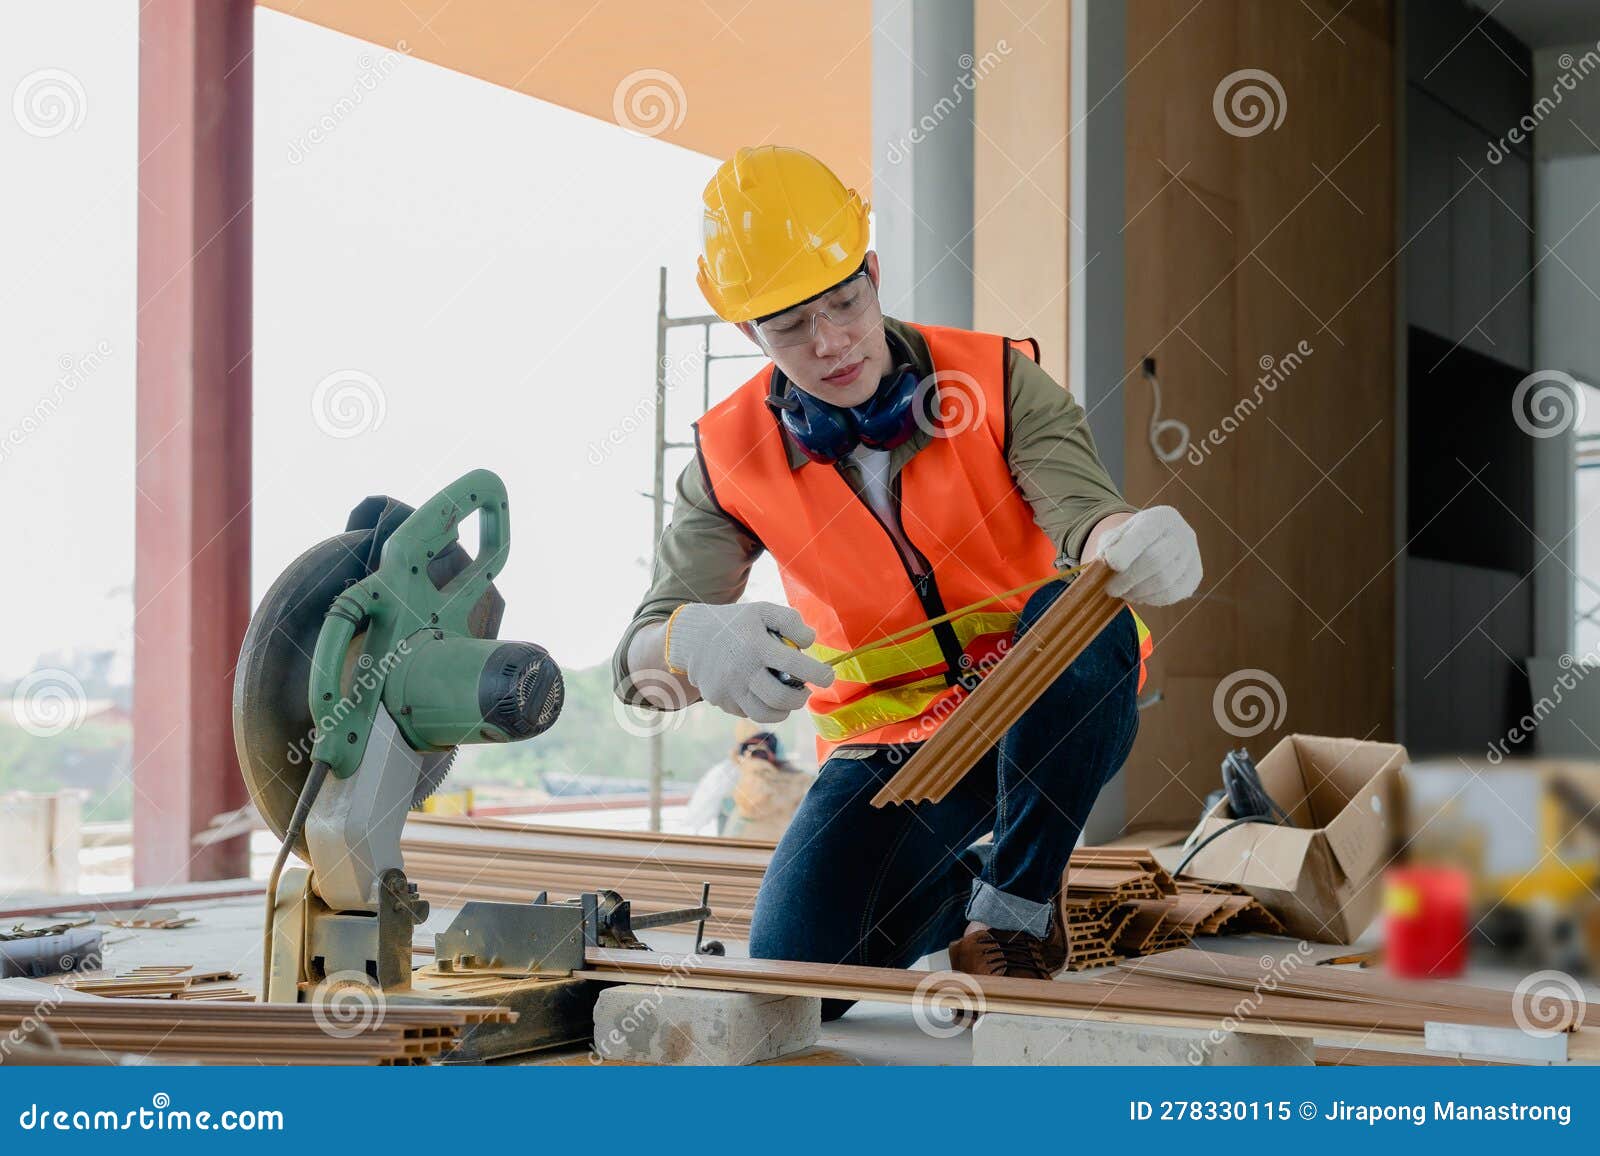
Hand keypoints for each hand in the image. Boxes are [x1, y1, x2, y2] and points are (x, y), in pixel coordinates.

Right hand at [666, 601, 835, 722]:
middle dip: (800, 698)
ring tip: (787, 698)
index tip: (828, 677)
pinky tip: (762, 693)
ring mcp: (728, 689)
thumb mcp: (762, 610)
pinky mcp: (720, 701)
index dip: (817, 674)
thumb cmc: (736, 623)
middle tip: (804, 690)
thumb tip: (810, 642)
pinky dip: (761, 707)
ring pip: (765, 714)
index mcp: (755, 645)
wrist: (693, 637)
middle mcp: (741, 670)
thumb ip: (790, 621)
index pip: (794, 664)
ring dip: (784, 709)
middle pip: (781, 698)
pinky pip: (748, 712)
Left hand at [1096, 506, 1201, 605]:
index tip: (1111, 564)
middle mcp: (1182, 533)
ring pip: (1165, 580)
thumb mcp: (1116, 535)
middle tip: (1111, 589)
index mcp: (1161, 517)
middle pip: (1156, 560)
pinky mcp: (1195, 575)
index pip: (1145, 533)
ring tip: (1124, 592)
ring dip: (1138, 591)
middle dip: (1129, 578)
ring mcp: (1192, 554)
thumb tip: (1106, 560)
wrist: (1157, 543)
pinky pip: (1173, 594)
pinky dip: (1152, 599)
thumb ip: (1109, 544)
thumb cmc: (1131, 540)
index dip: (1126, 551)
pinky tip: (1139, 596)